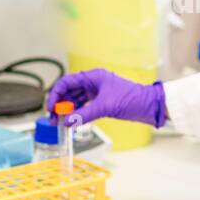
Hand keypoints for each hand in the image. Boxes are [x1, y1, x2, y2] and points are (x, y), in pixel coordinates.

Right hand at [46, 68, 167, 126]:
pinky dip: (77, 113)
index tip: (51, 108)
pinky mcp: (101, 102)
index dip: (56, 94)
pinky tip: (72, 121)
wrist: (148, 106)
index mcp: (93, 76)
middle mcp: (93, 82)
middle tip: (53, 118)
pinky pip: (84, 106)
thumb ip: (84, 114)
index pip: (67, 82)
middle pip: (69, 91)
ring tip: (61, 123)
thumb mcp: (105, 107)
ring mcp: (97, 92)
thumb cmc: (131, 99)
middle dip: (60, 104)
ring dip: (67, 110)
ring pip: (76, 99)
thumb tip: (67, 122)